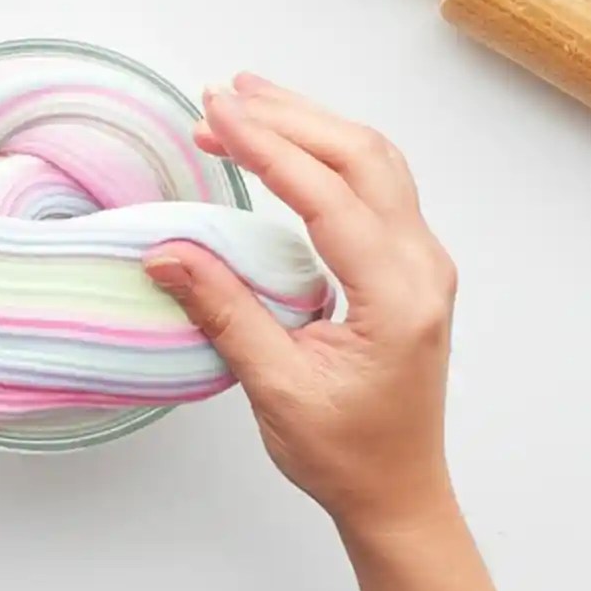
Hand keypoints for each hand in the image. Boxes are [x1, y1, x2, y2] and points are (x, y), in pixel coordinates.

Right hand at [144, 74, 494, 590]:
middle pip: (362, 158)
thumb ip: (224, 311)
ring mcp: (423, 262)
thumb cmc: (348, 454)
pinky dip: (328, 152)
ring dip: (311, 124)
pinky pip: (376, 184)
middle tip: (220, 99)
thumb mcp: (276, 388)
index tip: (216, 114)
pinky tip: (290, 142)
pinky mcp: (408, 264)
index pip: (328, 197)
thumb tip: (167, 252)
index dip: (267, 148)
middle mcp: (423, 267)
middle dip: (288, 119)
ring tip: (249, 98)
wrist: (397, 491)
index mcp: (399, 297)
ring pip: (374, 162)